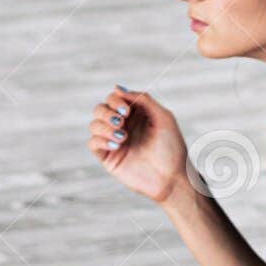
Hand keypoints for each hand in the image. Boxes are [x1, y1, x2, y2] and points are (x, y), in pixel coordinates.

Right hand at [87, 86, 187, 203]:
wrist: (171, 178)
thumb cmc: (172, 148)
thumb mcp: (164, 118)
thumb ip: (144, 100)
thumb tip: (117, 88)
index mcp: (136, 115)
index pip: (115, 98)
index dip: (116, 99)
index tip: (127, 110)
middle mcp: (123, 126)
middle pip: (100, 108)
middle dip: (108, 112)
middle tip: (122, 120)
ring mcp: (114, 141)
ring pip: (94, 124)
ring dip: (105, 126)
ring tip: (123, 137)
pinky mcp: (108, 157)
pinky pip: (93, 142)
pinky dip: (101, 139)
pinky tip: (117, 144)